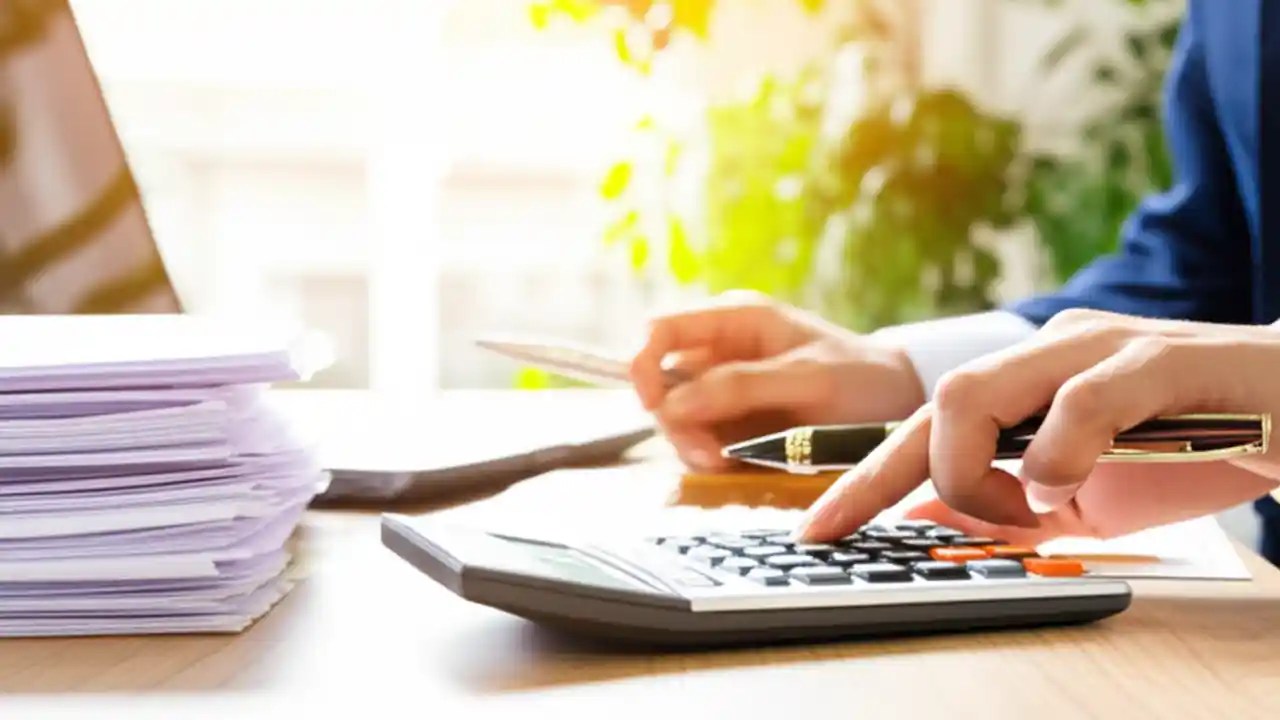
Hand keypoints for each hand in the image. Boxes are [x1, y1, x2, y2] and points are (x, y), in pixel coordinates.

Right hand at [629, 291, 924, 470]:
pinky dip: (712, 457)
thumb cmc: (864, 379)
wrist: (902, 407)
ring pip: (678, 418)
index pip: (660, 331)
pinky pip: (703, 440)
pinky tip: (739, 464)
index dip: (644, 365)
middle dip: (676, 420)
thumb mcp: (808, 379)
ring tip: (728, 463)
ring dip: (693, 444)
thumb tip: (674, 403)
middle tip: (710, 455)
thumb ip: (741, 387)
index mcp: (735, 321)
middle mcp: (723, 351)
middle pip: (662, 383)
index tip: (655, 406)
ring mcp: (728, 389)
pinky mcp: (738, 423)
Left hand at [795, 309, 1279, 543]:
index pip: (927, 423)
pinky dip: (1059, 450)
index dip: (863, 475)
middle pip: (938, 400)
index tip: (817, 527)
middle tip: (881, 527)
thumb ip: (1013, 502)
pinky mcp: (1164, 361)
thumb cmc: (1193, 444)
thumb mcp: (1086, 493)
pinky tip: (1064, 486)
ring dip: (973, 467)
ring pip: (984, 388)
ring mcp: (1103, 350)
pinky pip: (1086, 396)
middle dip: (889, 471)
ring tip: (1015, 510)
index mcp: (1029, 380)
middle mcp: (1050, 352)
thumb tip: (929, 519)